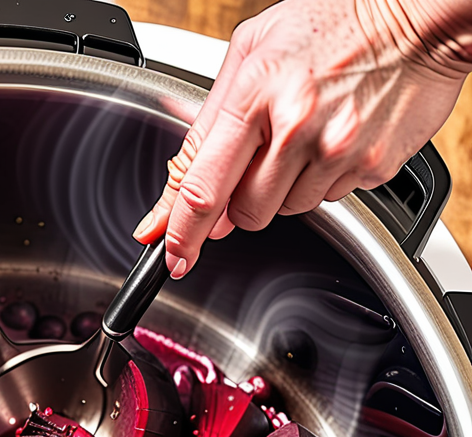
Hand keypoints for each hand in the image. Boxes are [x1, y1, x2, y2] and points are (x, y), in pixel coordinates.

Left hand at [135, 0, 471, 276]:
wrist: (421, 15)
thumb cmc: (335, 21)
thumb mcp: (252, 50)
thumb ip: (210, 122)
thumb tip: (182, 190)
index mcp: (256, 96)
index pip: (202, 188)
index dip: (181, 232)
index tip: (171, 256)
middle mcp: (297, 128)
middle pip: (245, 214)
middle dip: (243, 199)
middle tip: (264, 156)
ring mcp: (338, 151)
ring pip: (288, 210)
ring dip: (287, 186)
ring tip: (308, 134)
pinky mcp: (373, 168)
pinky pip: (331, 199)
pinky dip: (326, 177)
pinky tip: (336, 137)